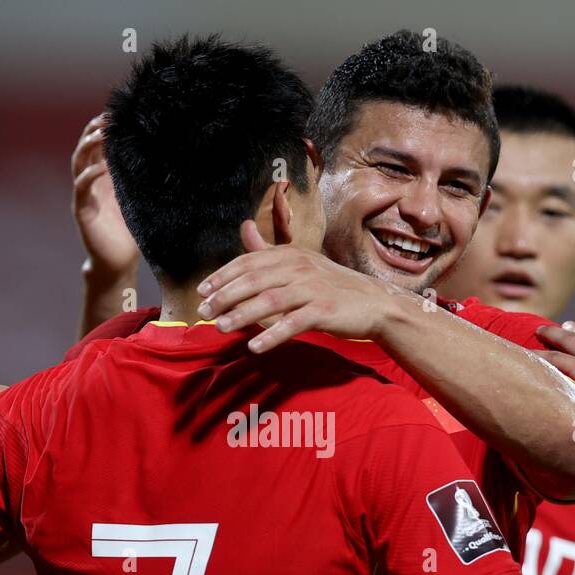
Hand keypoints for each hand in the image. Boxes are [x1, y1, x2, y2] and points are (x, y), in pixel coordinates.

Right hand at [72, 113, 138, 279]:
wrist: (119, 263)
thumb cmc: (131, 233)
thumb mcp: (139, 200)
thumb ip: (142, 180)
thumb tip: (164, 159)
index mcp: (103, 178)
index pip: (99, 147)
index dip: (104, 129)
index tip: (116, 114)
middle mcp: (91, 183)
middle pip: (85, 149)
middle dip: (93, 131)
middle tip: (106, 118)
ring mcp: (84, 195)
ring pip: (79, 163)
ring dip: (88, 146)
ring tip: (100, 133)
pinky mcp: (82, 211)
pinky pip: (82, 188)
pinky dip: (90, 175)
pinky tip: (101, 166)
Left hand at [199, 221, 408, 352]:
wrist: (372, 303)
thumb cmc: (331, 285)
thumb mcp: (299, 263)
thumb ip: (268, 250)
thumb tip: (244, 228)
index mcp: (290, 255)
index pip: (248, 262)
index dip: (222, 276)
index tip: (202, 291)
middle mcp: (299, 268)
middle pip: (253, 281)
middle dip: (224, 297)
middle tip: (204, 312)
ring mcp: (312, 289)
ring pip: (268, 301)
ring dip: (241, 315)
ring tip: (221, 328)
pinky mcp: (324, 311)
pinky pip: (292, 323)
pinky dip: (272, 335)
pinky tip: (254, 347)